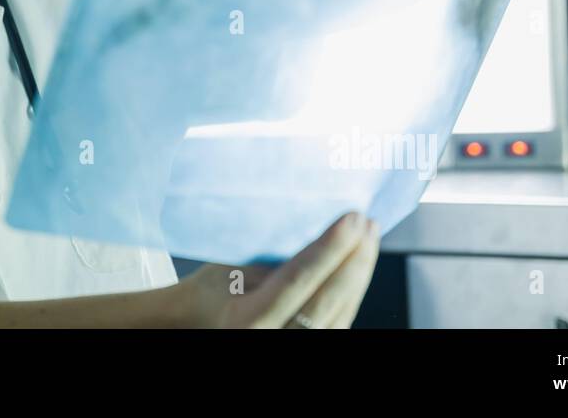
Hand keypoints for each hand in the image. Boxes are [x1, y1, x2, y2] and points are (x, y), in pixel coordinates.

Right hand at [174, 211, 380, 327]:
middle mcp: (272, 341)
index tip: (351, 219)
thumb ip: (271, 263)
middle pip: (326, 301)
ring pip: (341, 315)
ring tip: (369, 239)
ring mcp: (292, 349)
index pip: (296, 281)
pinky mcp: (308, 347)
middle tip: (367, 222)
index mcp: (248, 322)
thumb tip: (319, 236)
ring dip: (359, 275)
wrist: (198, 326)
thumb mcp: (229, 270)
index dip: (328, 249)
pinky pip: (339, 323)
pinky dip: (351, 293)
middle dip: (353, 258)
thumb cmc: (211, 293)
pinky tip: (358, 267)